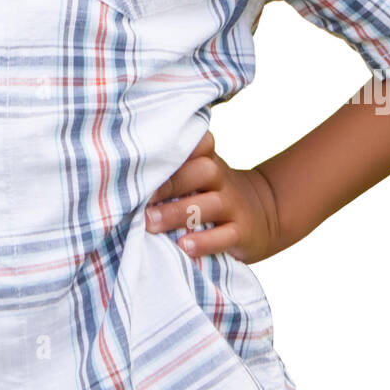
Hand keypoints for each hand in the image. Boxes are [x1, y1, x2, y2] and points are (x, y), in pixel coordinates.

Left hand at [144, 130, 280, 264]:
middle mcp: (222, 178)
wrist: (265, 214)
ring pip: (210, 205)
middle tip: (141, 198)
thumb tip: (124, 174)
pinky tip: (184, 246)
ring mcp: (234, 205)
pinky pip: (226, 236)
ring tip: (151, 223)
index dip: (177, 146)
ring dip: (178, 213)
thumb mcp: (201, 174)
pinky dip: (205, 242)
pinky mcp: (243, 233)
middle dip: (170, 183)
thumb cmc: (213, 193)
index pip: (199, 143)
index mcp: (208, 160)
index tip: (145, 156)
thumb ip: (173, 169)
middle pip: (203, 171)